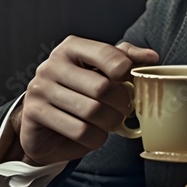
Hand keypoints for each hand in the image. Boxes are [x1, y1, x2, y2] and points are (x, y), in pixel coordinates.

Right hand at [5, 36, 158, 166]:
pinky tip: (94, 134)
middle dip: (121, 104)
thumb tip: (152, 57)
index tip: (129, 83)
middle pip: (102, 88)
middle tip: (124, 109)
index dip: (127, 71)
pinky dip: (96, 138)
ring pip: (92, 112)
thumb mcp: (101, 72)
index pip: (108, 54)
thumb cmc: (80, 92)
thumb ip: (125, 60)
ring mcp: (40, 89)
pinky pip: (79, 131)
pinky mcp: (35, 114)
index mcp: (71, 48)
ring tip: (110, 122)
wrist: (45, 122)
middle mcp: (52, 64)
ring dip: (110, 123)